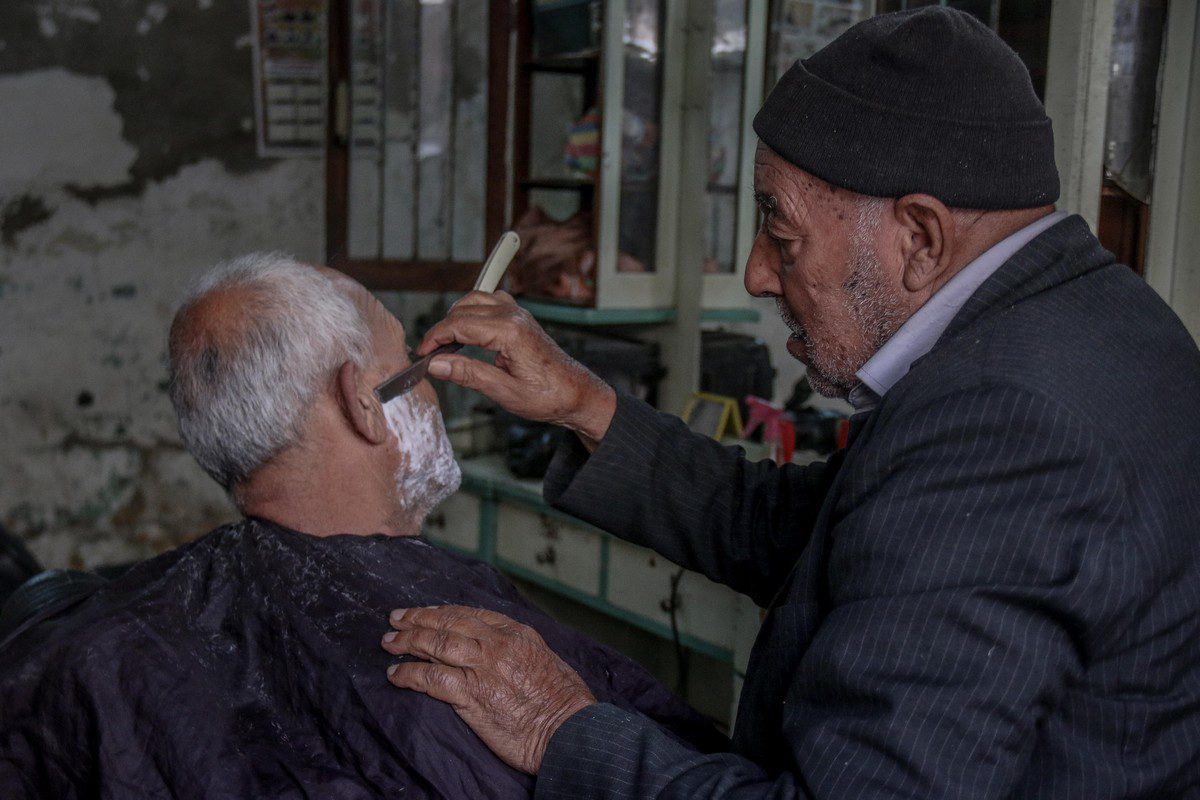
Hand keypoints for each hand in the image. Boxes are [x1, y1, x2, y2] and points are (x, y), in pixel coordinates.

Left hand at [382, 605, 596, 773]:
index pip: (471, 614)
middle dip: (418, 619)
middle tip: (396, 618)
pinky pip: (432, 679)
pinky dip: (409, 675)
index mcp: (516, 634)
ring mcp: (484, 669)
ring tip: (389, 642)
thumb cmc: (564, 702)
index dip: (443, 611)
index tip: (427, 612)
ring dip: (408, 641)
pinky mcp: (472, 696)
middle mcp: (497, 645)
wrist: (569, 731)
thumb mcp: (546, 660)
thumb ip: (519, 650)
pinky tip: (395, 675)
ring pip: (436, 645)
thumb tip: (501, 651)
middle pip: (448, 624)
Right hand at [417, 292, 615, 446]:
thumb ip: (467, 374)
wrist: (576, 394)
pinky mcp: (520, 317)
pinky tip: (467, 332)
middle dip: (442, 330)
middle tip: (431, 355)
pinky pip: (488, 302)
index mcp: (509, 331)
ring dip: (456, 318)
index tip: (421, 355)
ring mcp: (518, 313)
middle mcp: (513, 315)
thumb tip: (436, 364)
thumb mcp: (504, 391)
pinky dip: (472, 313)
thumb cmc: (548, 396)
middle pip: (462, 310)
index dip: (434, 338)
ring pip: (473, 300)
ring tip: (446, 345)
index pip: (458, 324)